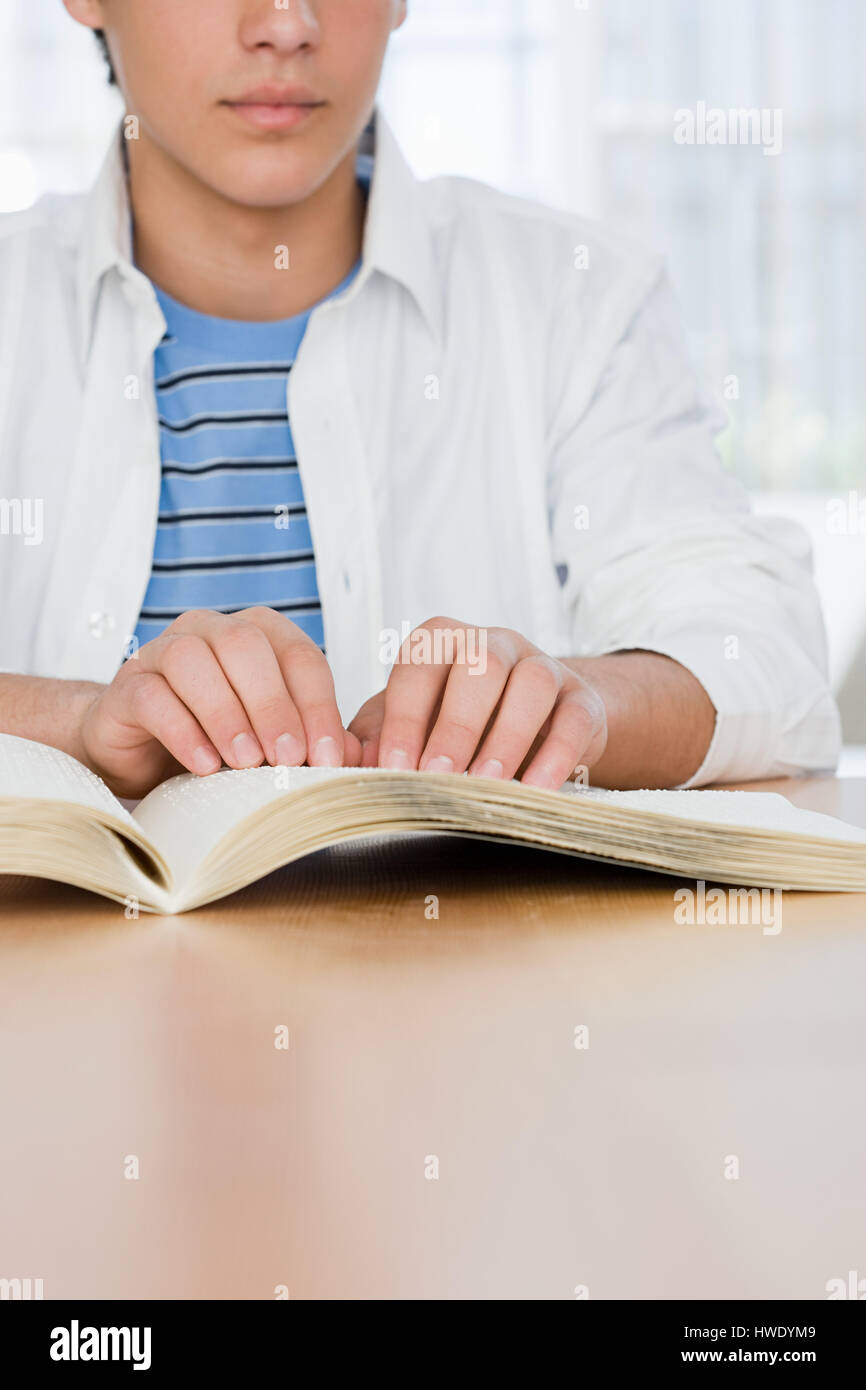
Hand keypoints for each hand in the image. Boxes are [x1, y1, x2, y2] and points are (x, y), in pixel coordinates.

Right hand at [80, 607, 360, 797]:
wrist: (141, 752)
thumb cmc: (220, 741)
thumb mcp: (272, 741)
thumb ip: (312, 741)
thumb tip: (355, 758)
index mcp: (259, 635)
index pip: (300, 656)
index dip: (318, 706)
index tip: (326, 757)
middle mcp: (211, 630)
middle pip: (247, 646)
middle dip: (274, 706)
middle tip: (288, 760)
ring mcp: (163, 651)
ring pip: (195, 661)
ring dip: (226, 714)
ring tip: (245, 763)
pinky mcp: (128, 686)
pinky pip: (154, 695)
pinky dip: (183, 730)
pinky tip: (204, 764)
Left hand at [348, 617, 606, 788]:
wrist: (535, 721)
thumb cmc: (453, 720)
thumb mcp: (407, 723)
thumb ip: (373, 737)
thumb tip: (340, 759)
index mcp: (443, 643)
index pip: (420, 665)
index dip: (406, 716)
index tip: (395, 767)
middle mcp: (493, 644)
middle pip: (479, 665)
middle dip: (457, 726)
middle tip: (440, 778)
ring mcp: (543, 666)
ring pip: (532, 684)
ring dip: (507, 736)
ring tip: (488, 783)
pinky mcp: (581, 698)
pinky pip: (575, 716)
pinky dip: (558, 752)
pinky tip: (538, 787)